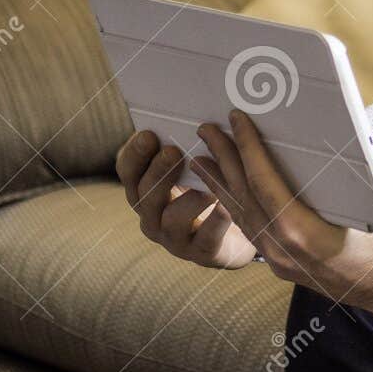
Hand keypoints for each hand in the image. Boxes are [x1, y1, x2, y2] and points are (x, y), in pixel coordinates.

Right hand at [115, 130, 257, 268]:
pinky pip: (206, 240)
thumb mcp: (198, 165)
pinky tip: (225, 207)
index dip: (135, 154)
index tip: (149, 134)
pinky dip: (215, 223)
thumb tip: (195, 118)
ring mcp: (176, 239)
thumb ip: (187, 145)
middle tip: (174, 152)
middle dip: (158, 172)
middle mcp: (153, 216)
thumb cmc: (215, 186)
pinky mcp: (204, 253)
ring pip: (172, 220)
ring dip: (189, 200)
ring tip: (206, 186)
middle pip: (144, 195)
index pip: (128, 171)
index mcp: (145, 190)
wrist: (244, 232)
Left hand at [194, 108, 372, 327]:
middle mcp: (280, 249)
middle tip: (206, 128)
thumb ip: (331, 179)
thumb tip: (309, 140)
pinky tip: (221, 192)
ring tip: (198, 157)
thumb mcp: (362, 205)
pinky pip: (247, 230)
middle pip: (244, 195)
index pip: (263, 182)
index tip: (236, 119)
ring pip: (240, 214)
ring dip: (219, 182)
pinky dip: (231, 205)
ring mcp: (276, 260)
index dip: (248, 147)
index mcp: (300, 232)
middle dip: (224, 158)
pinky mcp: (277, 264)